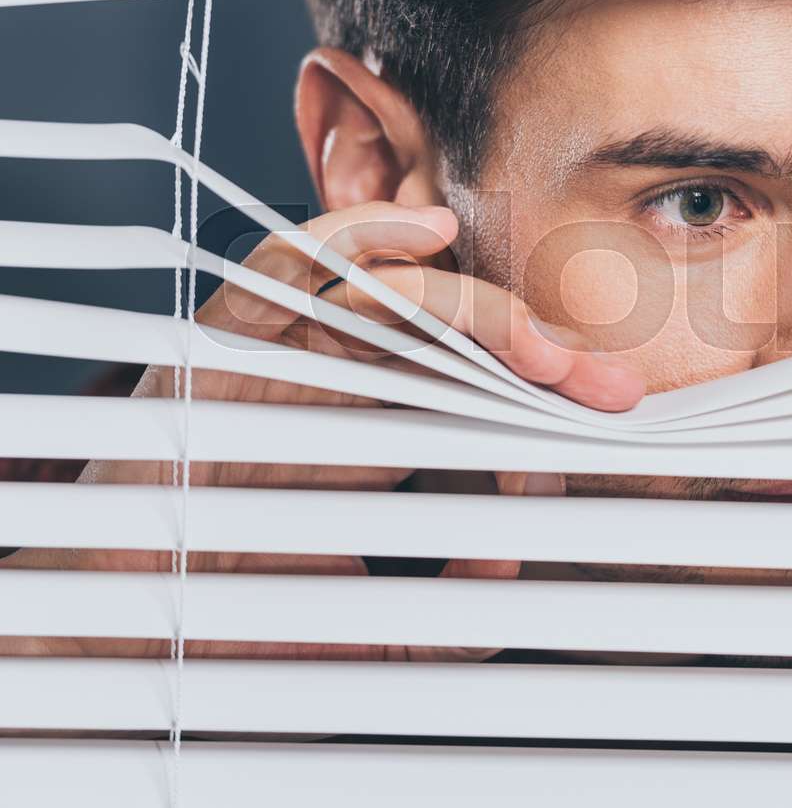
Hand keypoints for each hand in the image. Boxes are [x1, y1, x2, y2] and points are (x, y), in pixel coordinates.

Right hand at [0, 201, 644, 659]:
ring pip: (396, 296)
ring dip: (476, 309)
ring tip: (541, 344)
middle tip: (608, 389)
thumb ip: (442, 613)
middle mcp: (342, 373)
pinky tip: (427, 229)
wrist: (120, 619)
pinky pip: (292, 265)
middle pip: (459, 333)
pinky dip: (358, 235)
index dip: (550, 391)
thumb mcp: (366, 621)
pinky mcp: (229, 335)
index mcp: (378, 421)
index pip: (483, 380)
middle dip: (539, 353)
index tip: (613, 421)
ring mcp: (290, 349)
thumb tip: (512, 572)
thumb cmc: (235, 612)